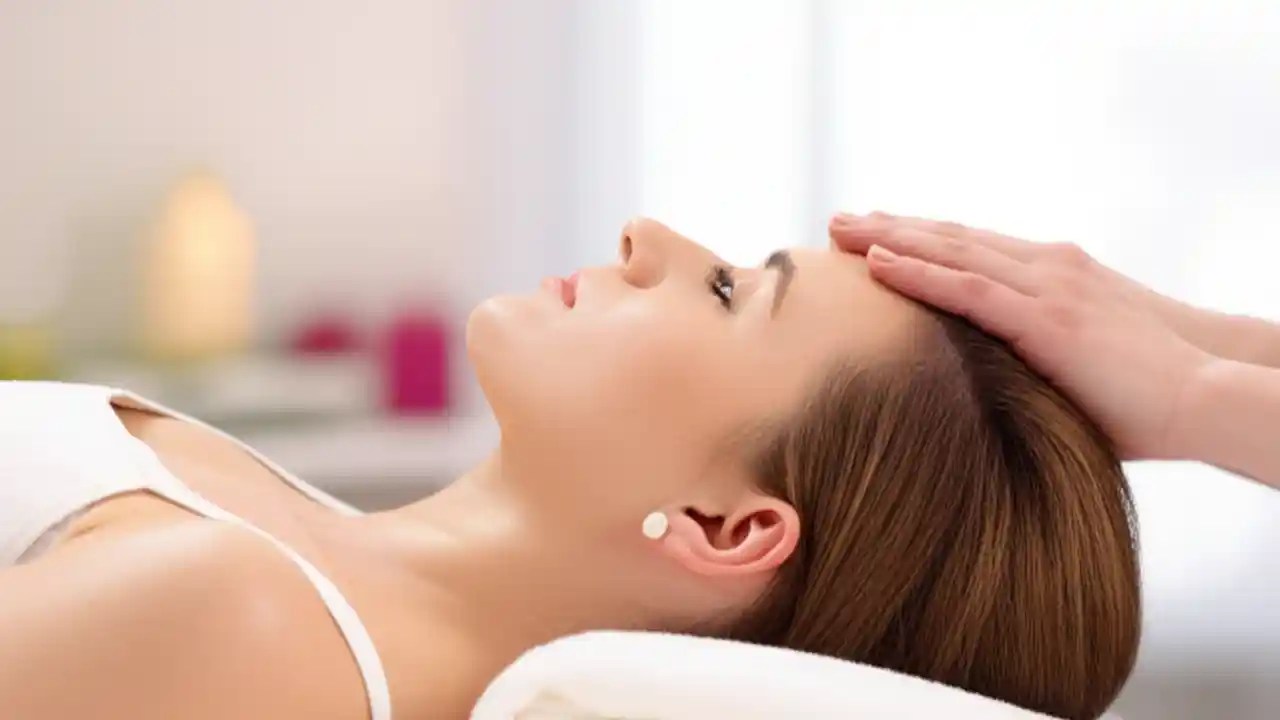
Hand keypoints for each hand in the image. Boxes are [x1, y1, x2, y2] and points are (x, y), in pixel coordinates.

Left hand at [829, 212, 1213, 460]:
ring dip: (889, 238)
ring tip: (840, 230)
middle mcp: (1046, 267)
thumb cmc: (1146, 391)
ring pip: (951, 253)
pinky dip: (918, 274)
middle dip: (891, 226)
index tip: (874, 232)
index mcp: (1054, 274)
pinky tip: (877, 265)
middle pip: (952, 238)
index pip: (973, 247)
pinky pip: (967, 290)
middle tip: (838, 221)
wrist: (1206, 393)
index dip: (921, 236)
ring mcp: (1046, 288)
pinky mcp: (1046, 320)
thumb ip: (1032, 356)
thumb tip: (985, 384)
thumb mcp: (1078, 360)